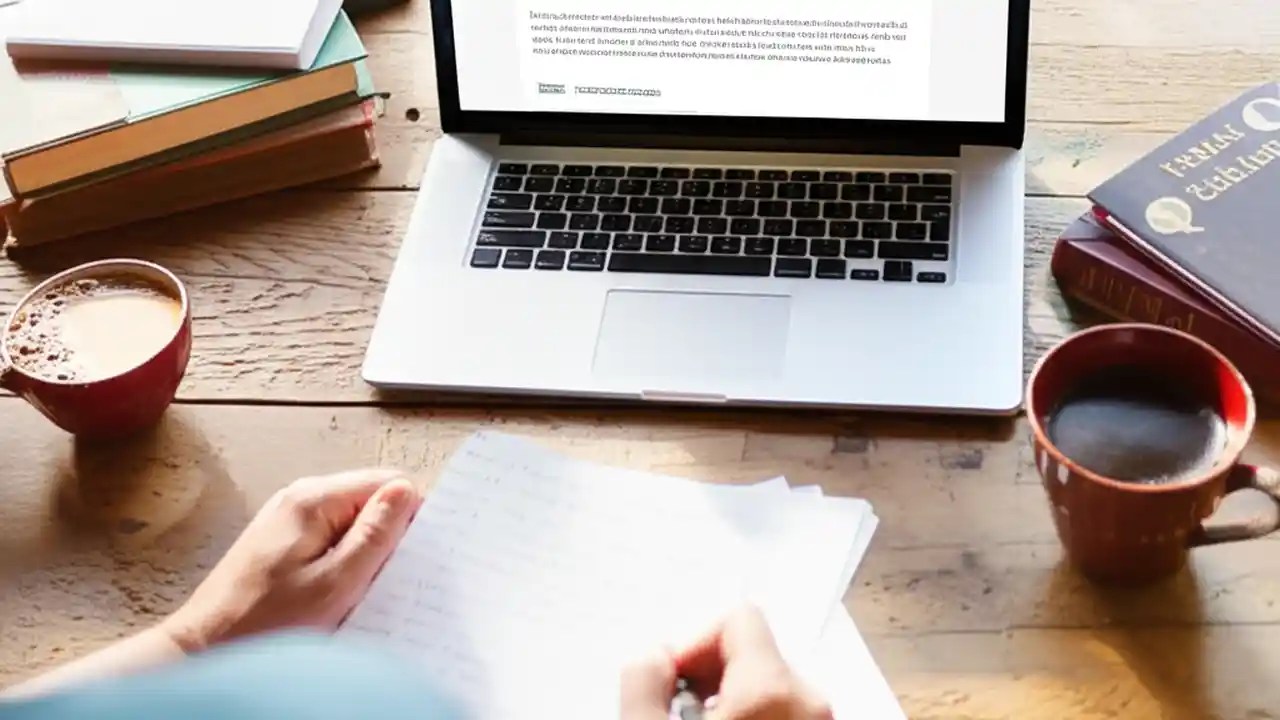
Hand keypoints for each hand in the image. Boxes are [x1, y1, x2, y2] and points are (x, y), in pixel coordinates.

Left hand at [161, 469, 421, 652]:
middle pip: (370, 501)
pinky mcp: (283, 542)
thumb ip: (375, 534)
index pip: (389, 482)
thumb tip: (406, 492)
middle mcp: (300, 499)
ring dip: (363, 555)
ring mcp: (289, 519)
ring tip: (353, 591)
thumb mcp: (336, 582)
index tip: (408, 554)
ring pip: (353, 523)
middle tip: (378, 579)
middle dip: (385, 538)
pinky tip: (334, 593)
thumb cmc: (265, 623)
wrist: (205, 649)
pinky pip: (331, 539)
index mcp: (314, 499)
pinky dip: (342, 563)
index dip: (408, 517)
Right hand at [620, 605, 832, 719]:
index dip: (693, 644)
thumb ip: (642, 683)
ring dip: (732, 702)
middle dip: (711, 675)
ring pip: (767, 686)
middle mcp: (810, 701)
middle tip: (680, 716)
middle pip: (752, 652)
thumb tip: (654, 657)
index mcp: (771, 689)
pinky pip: (784, 708)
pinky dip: (755, 717)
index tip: (671, 685)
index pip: (738, 617)